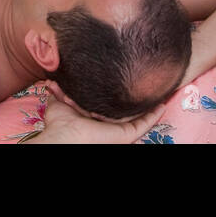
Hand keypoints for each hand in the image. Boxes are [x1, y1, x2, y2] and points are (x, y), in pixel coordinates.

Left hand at [29, 82, 160, 143]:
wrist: (65, 136)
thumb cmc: (60, 123)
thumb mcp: (58, 102)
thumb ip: (58, 92)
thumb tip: (52, 80)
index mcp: (96, 117)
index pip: (111, 105)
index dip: (119, 95)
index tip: (127, 81)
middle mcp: (109, 124)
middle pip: (129, 111)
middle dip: (139, 100)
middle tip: (149, 85)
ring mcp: (119, 129)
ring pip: (140, 116)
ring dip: (151, 105)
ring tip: (162, 92)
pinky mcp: (126, 134)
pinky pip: (144, 124)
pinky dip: (154, 114)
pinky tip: (163, 103)